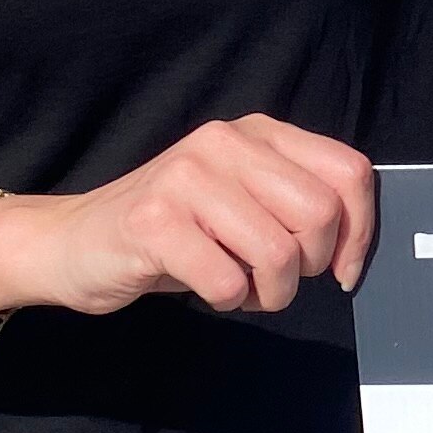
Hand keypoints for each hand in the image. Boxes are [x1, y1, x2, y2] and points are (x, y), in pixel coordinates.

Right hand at [0, 115, 375, 317]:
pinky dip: (226, 300)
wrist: (73, 243)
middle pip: (319, 216)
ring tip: (238, 288)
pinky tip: (204, 288)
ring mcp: (186, 176)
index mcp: (257, 132)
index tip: (340, 270)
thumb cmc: (173, 233)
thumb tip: (357, 241)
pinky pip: (228, 281)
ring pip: (278, 254)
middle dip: (309, 267)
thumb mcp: (242, 201)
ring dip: (267, 294)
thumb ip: (294, 202)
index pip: (349, 171)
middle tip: (274, 281)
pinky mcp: (154, 220)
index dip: (359, 231)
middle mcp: (224, 142)